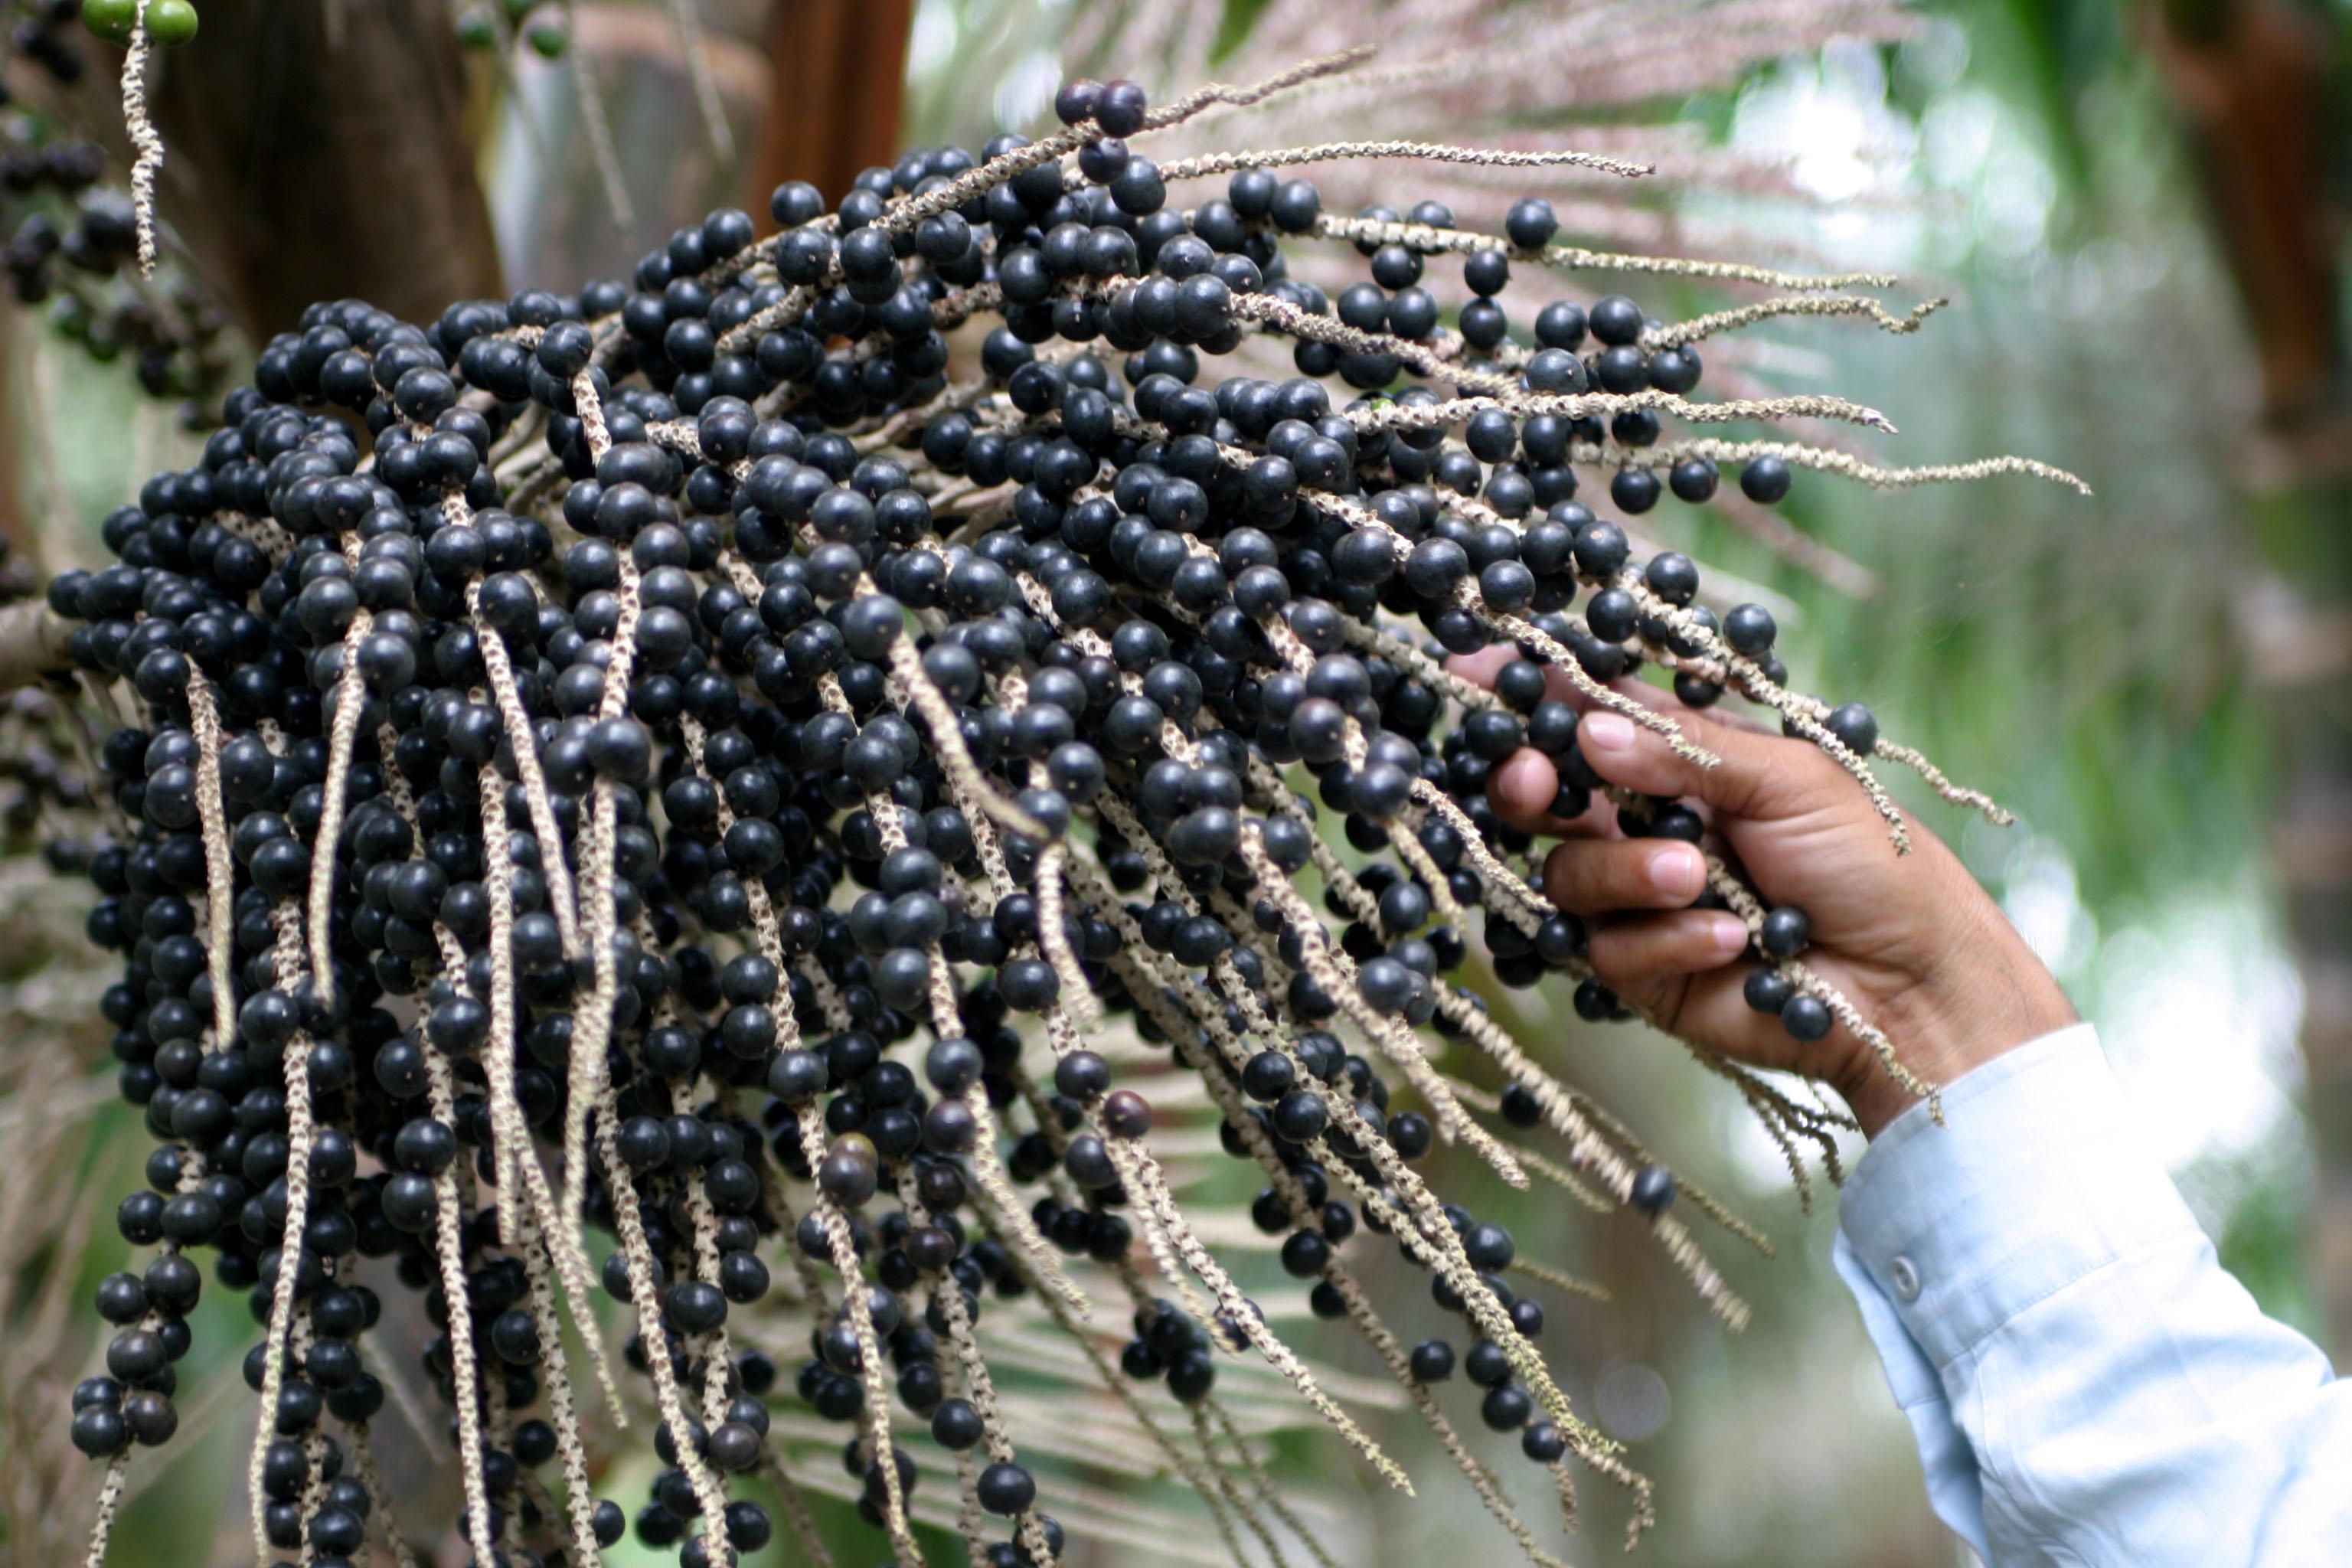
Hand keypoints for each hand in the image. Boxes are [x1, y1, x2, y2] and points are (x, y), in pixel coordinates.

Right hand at [1452, 648, 2076, 1136]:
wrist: (1912, 985)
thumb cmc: (1872, 861)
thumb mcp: (1789, 778)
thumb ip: (1684, 752)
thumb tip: (1587, 730)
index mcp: (1683, 762)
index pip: (1591, 716)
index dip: (1529, 694)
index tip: (1472, 669)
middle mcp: (1647, 824)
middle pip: (1546, 797)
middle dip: (1533, 785)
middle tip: (1539, 782)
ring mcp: (1639, 901)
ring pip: (1567, 876)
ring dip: (1628, 873)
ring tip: (1700, 879)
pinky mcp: (1643, 973)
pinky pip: (1607, 951)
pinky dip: (1667, 940)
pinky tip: (1732, 941)